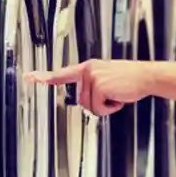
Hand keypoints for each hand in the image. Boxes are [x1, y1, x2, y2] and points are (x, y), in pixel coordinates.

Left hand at [26, 59, 150, 116]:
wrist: (146, 76)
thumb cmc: (130, 80)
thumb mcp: (108, 78)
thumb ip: (93, 86)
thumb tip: (87, 102)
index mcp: (88, 68)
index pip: (62, 73)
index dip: (44, 77)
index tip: (29, 78)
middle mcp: (87, 70)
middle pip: (81, 100)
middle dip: (98, 103)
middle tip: (113, 95)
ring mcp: (92, 77)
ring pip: (89, 106)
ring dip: (104, 106)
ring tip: (117, 95)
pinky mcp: (99, 86)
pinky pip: (98, 108)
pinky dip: (110, 108)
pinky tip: (118, 98)